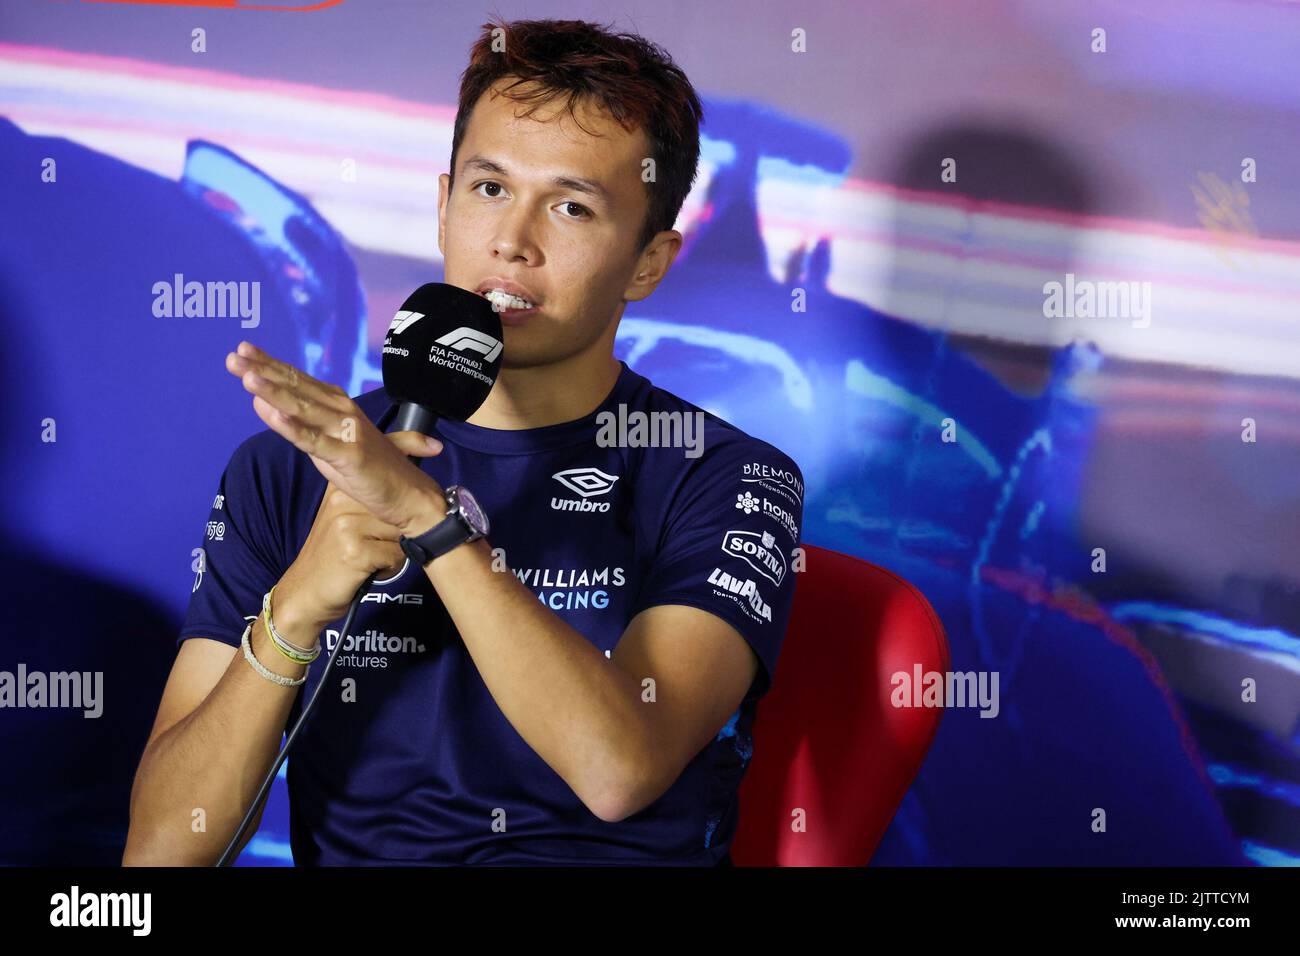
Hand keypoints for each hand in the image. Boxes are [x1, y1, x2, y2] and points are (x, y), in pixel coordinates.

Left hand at [226, 341, 443, 532]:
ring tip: (248, 377)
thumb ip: (300, 424)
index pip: (298, 380)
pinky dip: (294, 428)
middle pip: (296, 388)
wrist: (410, 495)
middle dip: (263, 371)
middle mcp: (342, 411)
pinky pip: (315, 441)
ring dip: (274, 392)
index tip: (243, 350)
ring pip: (302, 409)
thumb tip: (266, 405)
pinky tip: (274, 414)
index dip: (270, 364)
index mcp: (339, 405)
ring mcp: (346, 432)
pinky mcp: (349, 456)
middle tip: (234, 357)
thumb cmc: (373, 470)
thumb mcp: (330, 444)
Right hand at [276, 479, 421, 629]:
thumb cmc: (334, 554)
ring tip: (367, 557)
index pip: (392, 488)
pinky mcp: (354, 551)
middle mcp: (342, 499)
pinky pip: (396, 556)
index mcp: (343, 485)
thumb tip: (414, 487)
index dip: (396, 508)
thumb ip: (371, 497)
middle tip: (368, 546)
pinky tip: (365, 570)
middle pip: (400, 512)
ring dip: (392, 551)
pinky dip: (388, 568)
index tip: (382, 522)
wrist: (306, 591)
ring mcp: (347, 525)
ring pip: (401, 534)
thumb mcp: (346, 516)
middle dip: (395, 533)